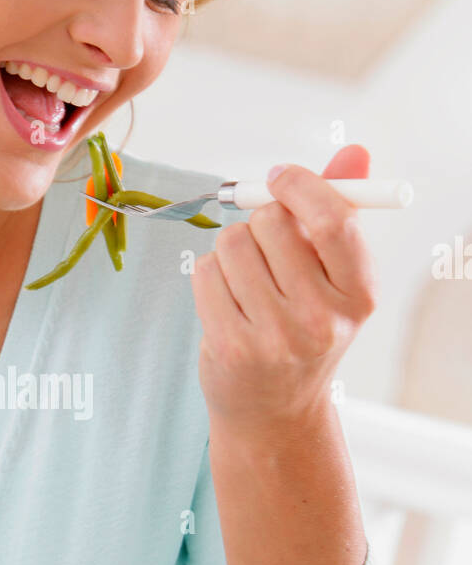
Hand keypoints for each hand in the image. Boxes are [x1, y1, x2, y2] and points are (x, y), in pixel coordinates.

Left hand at [191, 145, 378, 430]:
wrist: (275, 412)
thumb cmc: (304, 330)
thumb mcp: (335, 280)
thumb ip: (341, 214)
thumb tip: (355, 152)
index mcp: (359, 295)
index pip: (332, 220)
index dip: (300, 185)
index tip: (280, 178)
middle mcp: (322, 319)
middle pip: (271, 223)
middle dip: (259, 223)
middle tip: (264, 252)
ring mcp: (275, 337)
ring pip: (232, 244)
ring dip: (231, 251)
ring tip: (245, 283)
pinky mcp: (232, 347)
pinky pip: (205, 273)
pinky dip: (209, 277)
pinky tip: (226, 303)